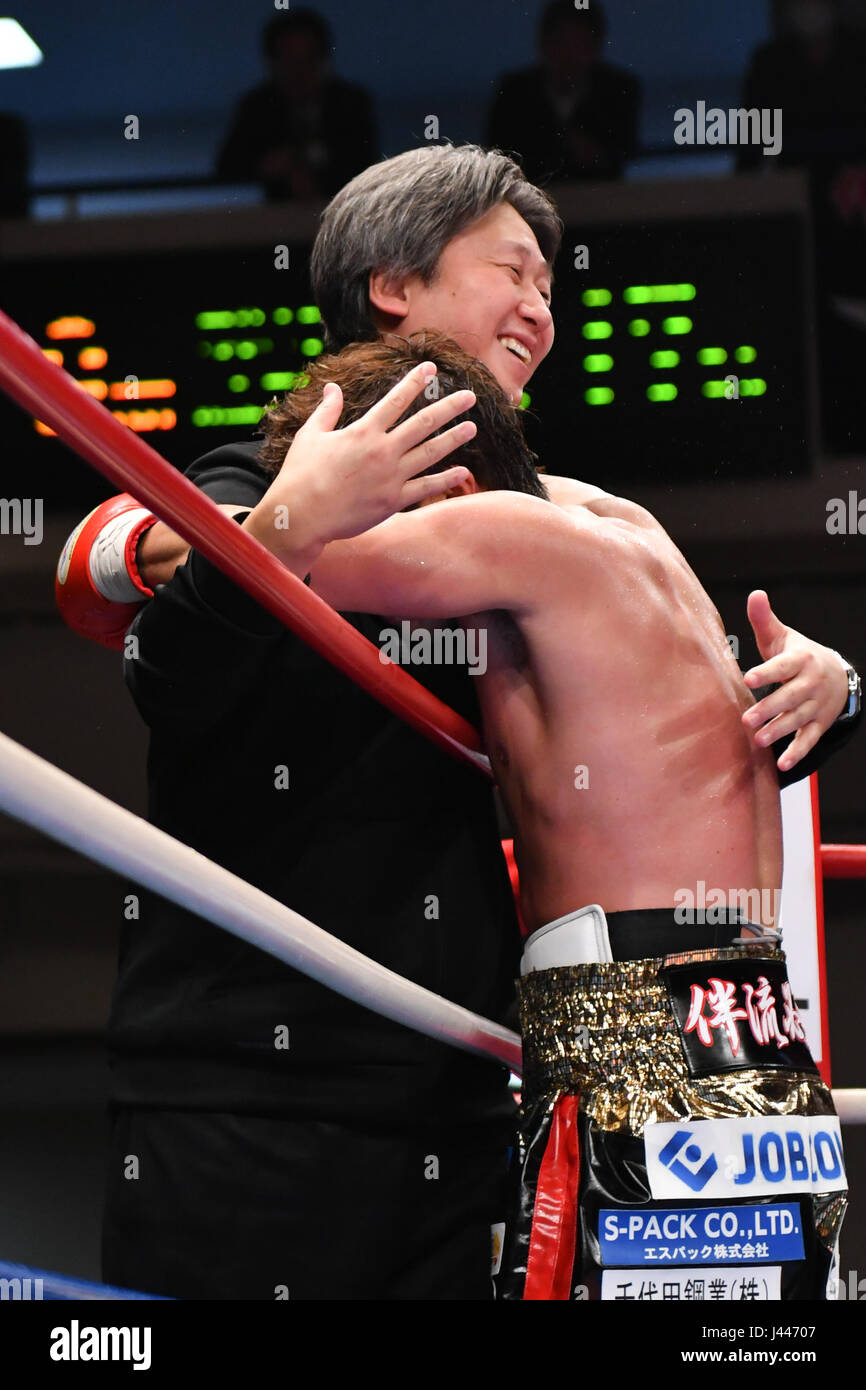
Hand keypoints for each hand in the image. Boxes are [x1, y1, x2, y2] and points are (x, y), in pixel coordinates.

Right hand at [244, 361, 476, 571]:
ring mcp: (391, 477)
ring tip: (472, 427)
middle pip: (424, 423)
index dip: (415, 382)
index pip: (396, 400)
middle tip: (470, 396)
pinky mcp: (392, 502)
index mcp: (363, 432)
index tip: (431, 368)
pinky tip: (463, 472)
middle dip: (449, 406)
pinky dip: (445, 480)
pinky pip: (425, 488)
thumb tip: (332, 387)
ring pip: (430, 453)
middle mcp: (382, 451)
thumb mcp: (310, 435)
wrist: (301, 515)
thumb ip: (327, 410)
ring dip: (453, 439)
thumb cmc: (300, 474)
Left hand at [741, 589, 847, 771]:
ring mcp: (816, 705)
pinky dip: (798, 752)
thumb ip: (764, 620)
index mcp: (800, 660)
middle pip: (789, 697)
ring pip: (797, 720)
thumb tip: (755, 593)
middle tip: (747, 719)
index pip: (783, 666)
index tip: (748, 678)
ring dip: (779, 731)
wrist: (836, 674)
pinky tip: (783, 765)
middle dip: (769, 708)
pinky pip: (809, 740)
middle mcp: (810, 684)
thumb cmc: (798, 655)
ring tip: (758, 740)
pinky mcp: (818, 724)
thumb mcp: (782, 637)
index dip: (766, 672)